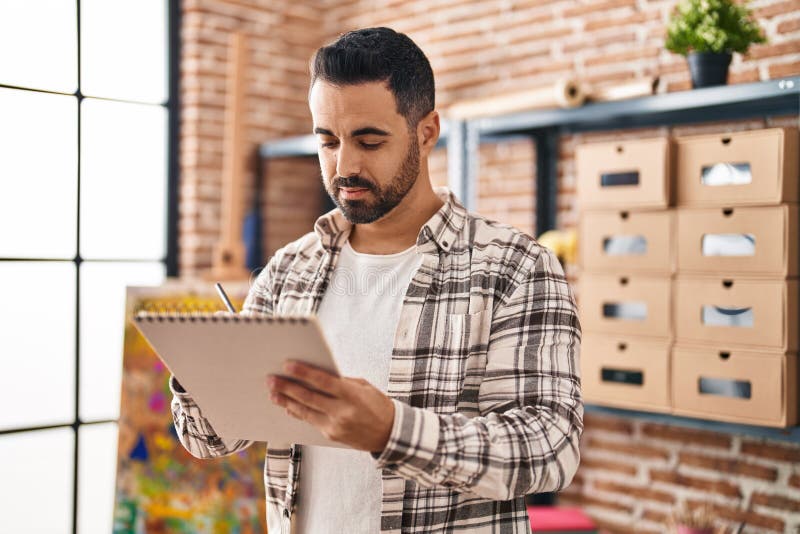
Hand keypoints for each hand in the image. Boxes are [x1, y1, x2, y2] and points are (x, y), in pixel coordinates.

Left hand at [267, 361, 394, 452]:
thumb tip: (315, 376)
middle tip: (271, 380)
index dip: (304, 373)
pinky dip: (298, 413)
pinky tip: (288, 406)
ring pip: (305, 412)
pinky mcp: (331, 436)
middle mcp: (342, 412)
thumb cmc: (377, 405)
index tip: (287, 365)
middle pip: (308, 398)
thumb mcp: (364, 387)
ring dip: (287, 402)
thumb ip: (341, 382)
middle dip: (287, 388)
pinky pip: (310, 422)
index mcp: (352, 395)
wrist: (390, 434)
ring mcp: (335, 426)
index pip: (323, 382)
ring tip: (273, 393)